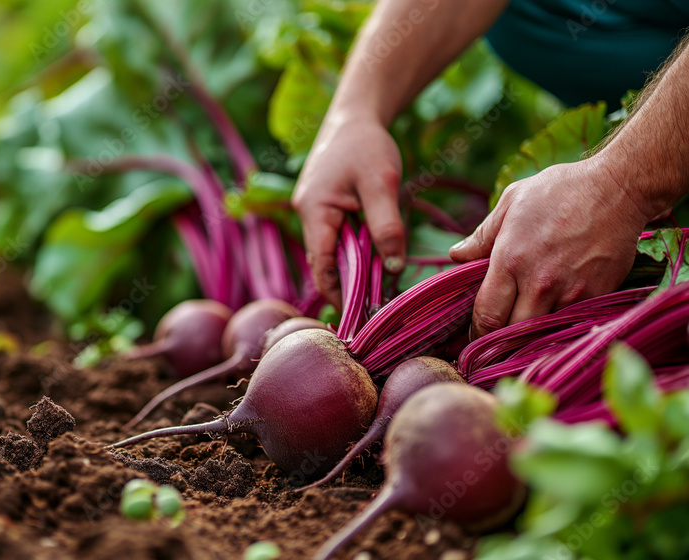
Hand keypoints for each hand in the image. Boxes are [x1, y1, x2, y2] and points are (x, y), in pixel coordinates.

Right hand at [292, 115, 406, 308]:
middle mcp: (308, 215)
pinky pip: (336, 239)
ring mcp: (314, 211)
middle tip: (375, 307)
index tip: (358, 317)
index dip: (337, 294)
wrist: (355, 114)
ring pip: (331, 252)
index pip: (321, 266)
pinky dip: (353, 252)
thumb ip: (386, 226)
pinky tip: (374, 258)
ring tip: (379, 288)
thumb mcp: (383, 184)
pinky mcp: (324, 207)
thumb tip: (393, 267)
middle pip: (324, 263)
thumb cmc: (367, 145)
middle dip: (347, 285)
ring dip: (352, 268)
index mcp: (315, 212)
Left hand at [450, 158, 650, 338]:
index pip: (487, 315)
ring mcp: (571, 291)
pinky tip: (554, 313)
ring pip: (543, 331)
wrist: (617, 189)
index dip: (478, 330)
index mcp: (510, 260)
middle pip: (513, 333)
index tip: (476, 333)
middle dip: (502, 338)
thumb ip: (482, 236)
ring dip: (531, 333)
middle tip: (499, 334)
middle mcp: (539, 281)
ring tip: (525, 326)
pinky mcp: (597, 294)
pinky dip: (560, 323)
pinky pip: (571, 321)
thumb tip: (456, 256)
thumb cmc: (559, 191)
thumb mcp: (511, 202)